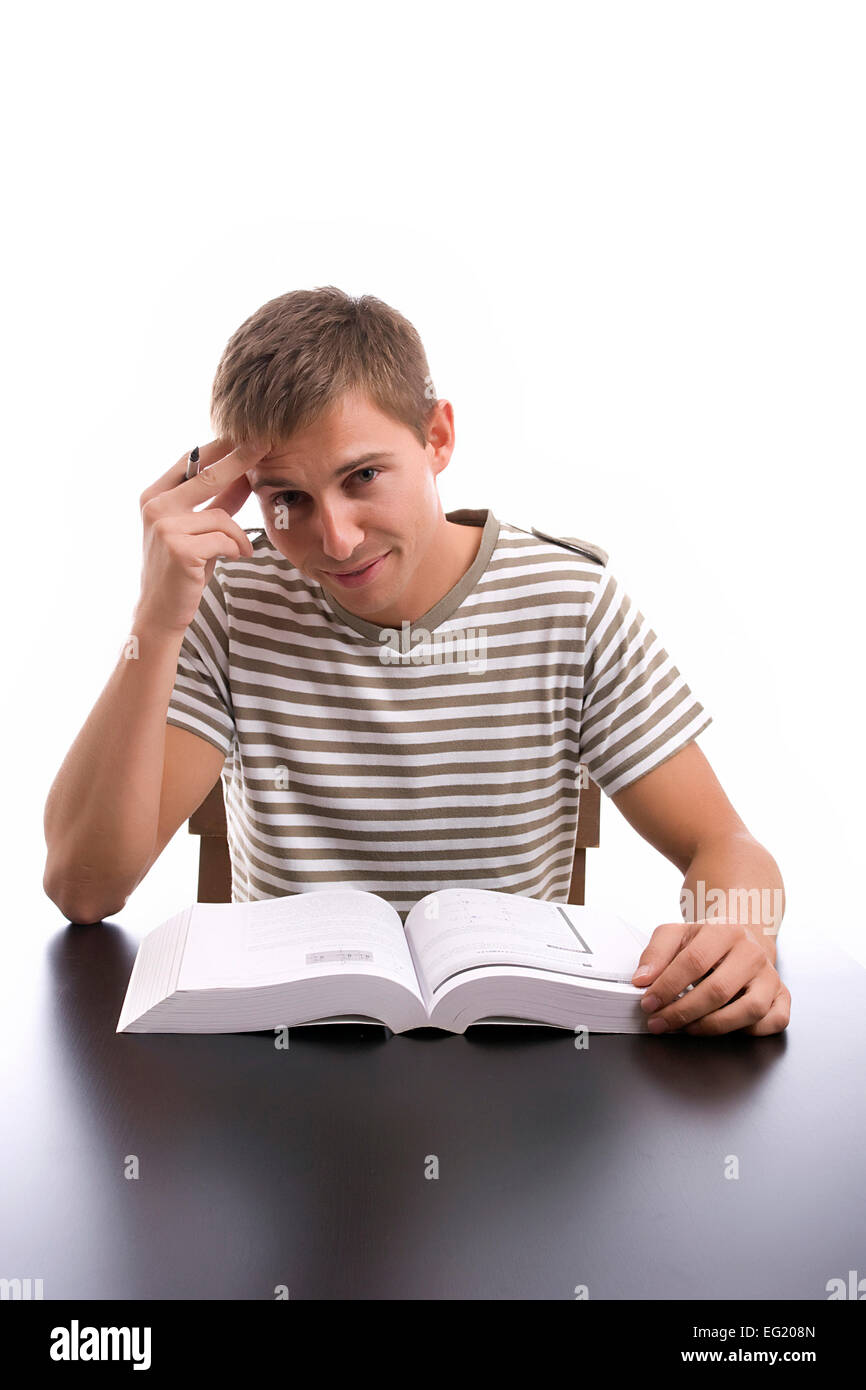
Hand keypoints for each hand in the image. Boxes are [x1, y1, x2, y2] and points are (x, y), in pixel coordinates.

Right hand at [135, 438, 265, 634]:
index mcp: (154, 496)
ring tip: (241, 550)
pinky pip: (225, 539)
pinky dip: (238, 548)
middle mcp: (155, 506)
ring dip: (239, 535)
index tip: (247, 433)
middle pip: (207, 474)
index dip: (221, 447)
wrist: (161, 610)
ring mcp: (165, 527)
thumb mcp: (197, 529)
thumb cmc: (182, 568)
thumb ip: (217, 502)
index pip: (191, 461)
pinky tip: (237, 557)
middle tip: (266, 442)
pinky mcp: (180, 549)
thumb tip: (246, 474)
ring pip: (222, 516)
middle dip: (240, 458)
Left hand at [630, 920, 790, 1035]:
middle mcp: (752, 953)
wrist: (742, 935)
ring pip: (750, 1009)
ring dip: (714, 1026)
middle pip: (719, 990)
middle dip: (683, 1012)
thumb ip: (655, 953)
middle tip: (659, 1023)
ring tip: (688, 1029)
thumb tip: (642, 980)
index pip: (694, 962)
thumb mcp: (676, 935)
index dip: (667, 986)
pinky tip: (727, 1028)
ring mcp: (771, 975)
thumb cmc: (705, 941)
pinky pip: (775, 1020)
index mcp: (725, 932)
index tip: (648, 1003)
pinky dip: (753, 1031)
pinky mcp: (782, 995)